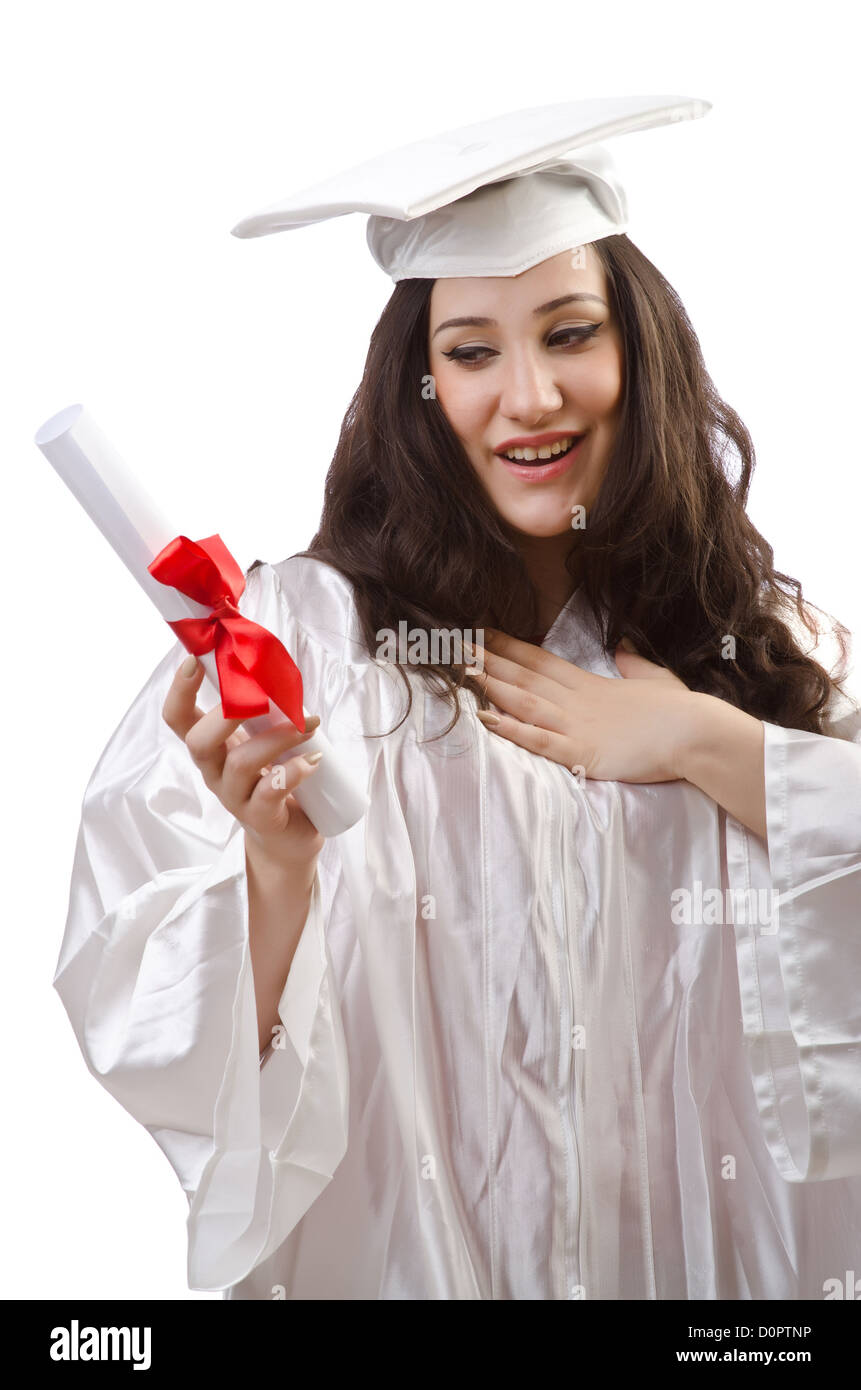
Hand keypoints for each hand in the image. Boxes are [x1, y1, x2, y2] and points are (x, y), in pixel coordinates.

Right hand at [162, 655, 324, 868]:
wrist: (288, 838)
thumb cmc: (276, 778)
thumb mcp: (263, 740)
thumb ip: (264, 711)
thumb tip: (276, 665)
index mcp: (212, 748)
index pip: (179, 718)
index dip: (179, 690)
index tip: (195, 661)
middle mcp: (215, 772)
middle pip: (198, 742)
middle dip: (227, 715)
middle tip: (262, 697)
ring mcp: (235, 797)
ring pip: (241, 764)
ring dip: (277, 738)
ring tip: (309, 725)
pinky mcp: (262, 817)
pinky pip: (270, 793)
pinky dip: (293, 771)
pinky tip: (313, 760)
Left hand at [468, 631, 702, 783]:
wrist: (697, 733)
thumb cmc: (680, 710)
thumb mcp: (653, 678)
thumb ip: (633, 664)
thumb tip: (623, 648)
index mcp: (590, 684)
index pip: (540, 660)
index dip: (508, 646)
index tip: (481, 632)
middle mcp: (576, 701)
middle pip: (523, 676)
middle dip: (487, 661)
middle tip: (454, 645)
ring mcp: (577, 726)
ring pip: (524, 702)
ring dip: (491, 687)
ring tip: (461, 672)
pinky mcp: (582, 753)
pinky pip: (539, 741)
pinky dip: (511, 730)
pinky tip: (486, 720)